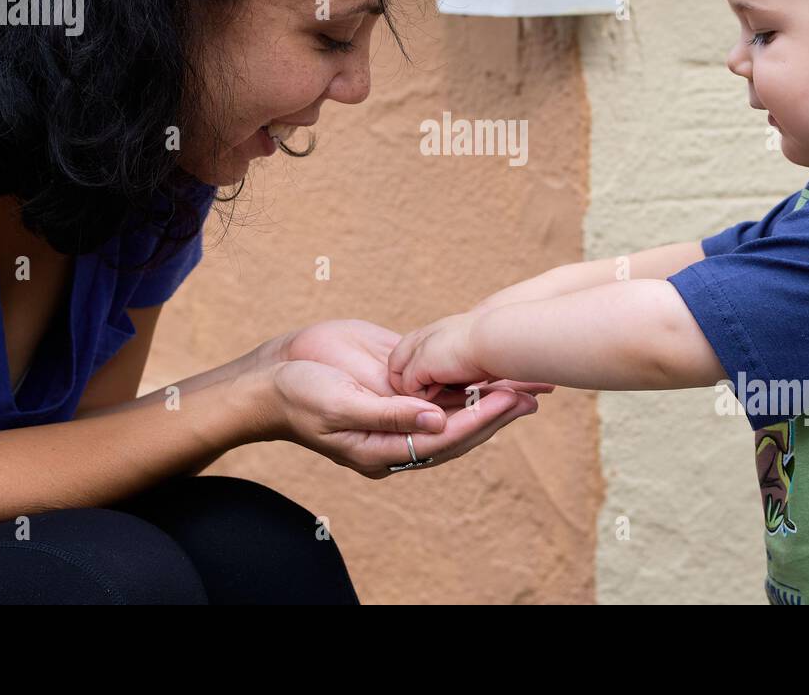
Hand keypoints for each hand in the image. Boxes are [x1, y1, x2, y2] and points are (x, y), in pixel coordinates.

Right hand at [257, 319, 546, 479]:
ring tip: (529, 378)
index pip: (447, 436)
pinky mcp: (397, 379)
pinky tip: (493, 361)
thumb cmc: (299, 397)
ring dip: (491, 391)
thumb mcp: (341, 406)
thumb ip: (389, 415)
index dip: (481, 418)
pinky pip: (438, 378)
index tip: (512, 400)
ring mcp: (401, 405)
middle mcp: (401, 429)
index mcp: (387, 447)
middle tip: (537, 389)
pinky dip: (467, 371)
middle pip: (462, 424)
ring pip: (455, 401)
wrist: (272, 376)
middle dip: (499, 409)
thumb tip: (438, 418)